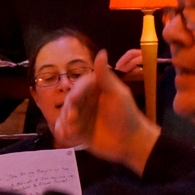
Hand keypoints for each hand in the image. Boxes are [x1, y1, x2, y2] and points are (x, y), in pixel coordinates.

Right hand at [56, 52, 160, 173]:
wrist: (131, 143)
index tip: (74, 101)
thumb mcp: (118, 94)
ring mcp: (82, 116)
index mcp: (95, 90)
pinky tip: (70, 137)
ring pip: (63, 116)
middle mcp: (86, 101)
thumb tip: (101, 52)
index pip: (79, 86)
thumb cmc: (127, 116)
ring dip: (64, 123)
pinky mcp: (79, 131)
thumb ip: (105, 76)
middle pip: (68, 101)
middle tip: (73, 119)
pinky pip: (64, 129)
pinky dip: (64, 132)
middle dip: (68, 111)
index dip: (75, 93)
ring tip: (72, 133)